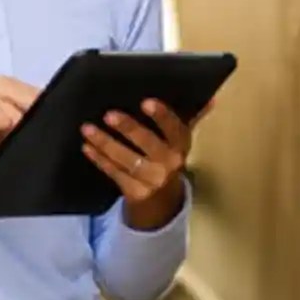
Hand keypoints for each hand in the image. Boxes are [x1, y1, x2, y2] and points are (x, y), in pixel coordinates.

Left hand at [80, 98, 214, 230]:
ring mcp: (152, 181)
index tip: (146, 102)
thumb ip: (192, 116)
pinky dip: (100, 160)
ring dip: (105, 144)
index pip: (175, 129)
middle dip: (129, 129)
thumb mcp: (179, 140)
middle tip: (109, 115)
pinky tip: (87, 147)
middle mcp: (170, 164)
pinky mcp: (135, 193)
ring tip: (87, 129)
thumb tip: (211, 98)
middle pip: (149, 144)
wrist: (163, 202)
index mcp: (181, 146)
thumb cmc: (168, 159)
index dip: (162, 116)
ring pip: (127, 160)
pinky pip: (115, 174)